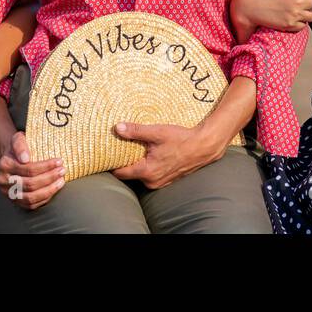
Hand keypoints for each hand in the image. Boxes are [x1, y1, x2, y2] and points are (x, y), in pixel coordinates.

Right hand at [0, 130, 64, 209]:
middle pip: (31, 184)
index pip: (29, 169)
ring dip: (49, 190)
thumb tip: (25, 158)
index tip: (59, 161)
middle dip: (50, 178)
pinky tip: (53, 189)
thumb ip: (21, 144)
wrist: (10, 158)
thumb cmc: (18, 148)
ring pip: (31, 198)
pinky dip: (44, 198)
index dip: (46, 166)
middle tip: (62, 170)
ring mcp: (8, 193)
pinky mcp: (15, 201)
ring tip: (61, 181)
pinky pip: (31, 205)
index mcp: (5, 165)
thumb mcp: (18, 139)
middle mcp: (4, 182)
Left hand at [110, 121, 224, 189]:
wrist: (203, 146)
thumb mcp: (157, 132)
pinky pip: (151, 175)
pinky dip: (148, 166)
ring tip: (136, 149)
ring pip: (141, 175)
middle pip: (130, 174)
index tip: (107, 154)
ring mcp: (160, 183)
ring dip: (138, 164)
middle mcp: (152, 181)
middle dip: (125, 162)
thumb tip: (117, 128)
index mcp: (147, 171)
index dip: (112, 164)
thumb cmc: (181, 139)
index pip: (120, 173)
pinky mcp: (167, 180)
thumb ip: (136, 131)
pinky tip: (151, 154)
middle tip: (120, 148)